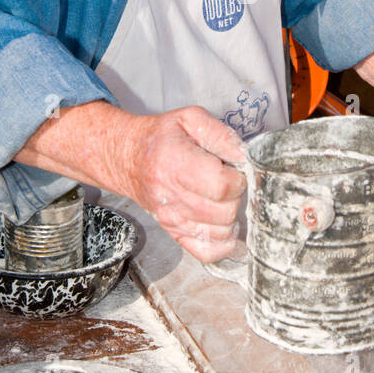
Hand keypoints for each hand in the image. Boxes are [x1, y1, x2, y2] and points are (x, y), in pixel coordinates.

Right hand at [117, 106, 245, 261]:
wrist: (129, 159)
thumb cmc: (161, 138)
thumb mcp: (190, 119)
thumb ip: (221, 135)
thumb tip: (244, 158)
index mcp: (176, 163)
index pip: (221, 185)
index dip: (237, 177)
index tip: (233, 169)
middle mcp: (171, 196)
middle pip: (225, 211)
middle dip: (235, 195)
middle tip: (227, 181)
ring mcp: (172, 219)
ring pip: (221, 232)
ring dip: (231, 216)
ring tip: (222, 198)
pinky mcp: (175, 233)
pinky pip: (208, 253)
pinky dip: (223, 243)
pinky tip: (222, 223)